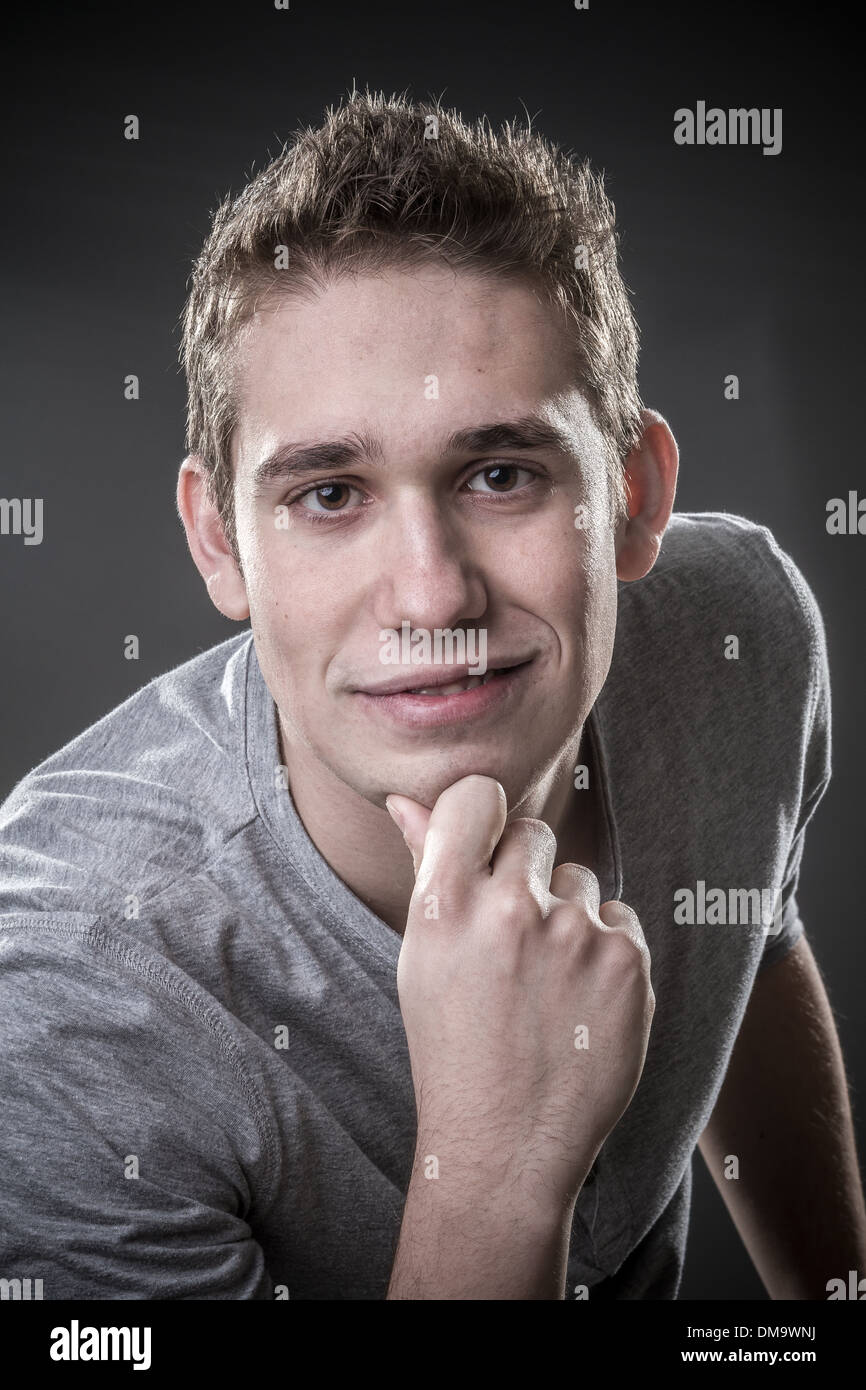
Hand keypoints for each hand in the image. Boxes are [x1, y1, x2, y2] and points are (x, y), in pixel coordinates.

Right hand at [386, 774, 654, 1217]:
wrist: (506, 1145)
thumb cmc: (453, 1045)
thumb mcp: (422, 956)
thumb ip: (425, 866)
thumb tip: (407, 799)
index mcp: (445, 903)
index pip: (476, 797)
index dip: (482, 816)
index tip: (483, 847)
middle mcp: (509, 908)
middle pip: (533, 833)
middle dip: (524, 874)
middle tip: (510, 940)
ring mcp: (574, 933)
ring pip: (578, 880)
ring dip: (566, 916)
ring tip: (544, 982)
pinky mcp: (627, 961)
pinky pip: (619, 919)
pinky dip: (604, 952)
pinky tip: (579, 999)